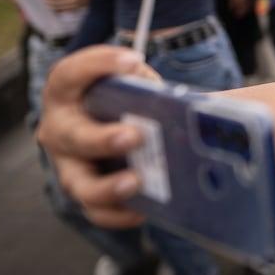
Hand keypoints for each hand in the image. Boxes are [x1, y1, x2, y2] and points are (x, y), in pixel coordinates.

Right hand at [37, 46, 160, 228]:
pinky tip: (142, 211)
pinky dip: (118, 214)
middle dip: (101, 138)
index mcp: (68, 93)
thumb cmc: (131, 100)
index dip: (97, 65)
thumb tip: (213, 105)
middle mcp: (60, 128)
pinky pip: (96, 210)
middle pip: (72, 135)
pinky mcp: (86, 190)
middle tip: (134, 136)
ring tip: (136, 181)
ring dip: (106, 186)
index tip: (134, 61)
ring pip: (79, 182)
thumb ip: (158, 88)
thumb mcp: (141, 86)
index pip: (70, 74)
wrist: (124, 124)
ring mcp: (69, 164)